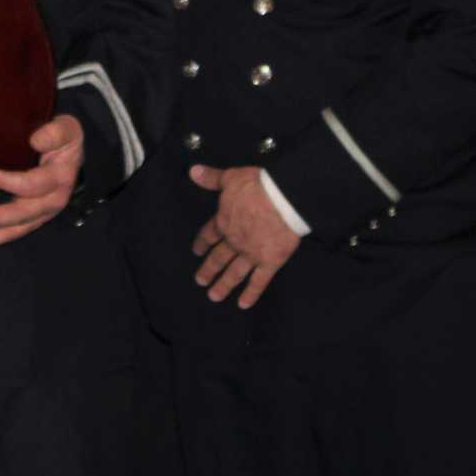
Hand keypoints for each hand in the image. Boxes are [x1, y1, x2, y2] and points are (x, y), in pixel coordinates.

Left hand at [0, 114, 83, 251]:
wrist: (73, 153)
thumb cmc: (65, 139)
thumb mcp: (66, 129)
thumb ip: (54, 133)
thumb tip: (36, 140)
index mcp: (58, 179)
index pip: (32, 184)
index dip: (8, 182)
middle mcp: (52, 201)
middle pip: (23, 214)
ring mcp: (42, 212)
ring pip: (17, 229)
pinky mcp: (32, 217)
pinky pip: (14, 230)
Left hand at [190, 165, 300, 308]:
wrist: (282, 200)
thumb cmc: (257, 187)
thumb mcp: (230, 178)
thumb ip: (211, 178)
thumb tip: (193, 171)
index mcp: (225, 222)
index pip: (210, 234)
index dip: (202, 242)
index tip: (196, 251)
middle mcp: (235, 241)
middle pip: (219, 257)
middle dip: (209, 269)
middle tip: (200, 281)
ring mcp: (251, 254)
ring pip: (234, 273)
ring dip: (223, 285)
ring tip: (214, 296)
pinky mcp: (270, 262)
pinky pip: (259, 281)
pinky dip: (251, 294)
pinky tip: (243, 304)